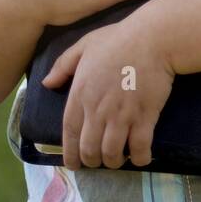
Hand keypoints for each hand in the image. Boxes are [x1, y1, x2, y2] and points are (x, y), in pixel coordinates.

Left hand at [41, 16, 173, 169]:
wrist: (153, 38)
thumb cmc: (119, 39)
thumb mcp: (84, 45)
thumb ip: (63, 65)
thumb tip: (47, 83)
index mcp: (80, 94)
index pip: (69, 133)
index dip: (70, 153)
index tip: (73, 163)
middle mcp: (98, 110)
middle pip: (90, 149)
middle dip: (92, 161)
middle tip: (98, 161)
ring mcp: (122, 115)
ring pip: (112, 152)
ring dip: (114, 161)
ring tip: (118, 159)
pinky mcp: (145, 116)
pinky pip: (140, 146)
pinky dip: (140, 157)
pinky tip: (141, 157)